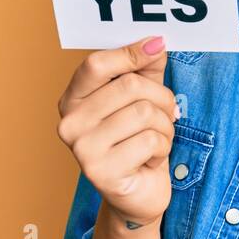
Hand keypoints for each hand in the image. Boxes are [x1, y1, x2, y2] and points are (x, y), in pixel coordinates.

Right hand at [56, 34, 178, 229]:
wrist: (137, 196)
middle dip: (162, 98)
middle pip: (129, 86)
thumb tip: (155, 42)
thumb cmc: (138, 141)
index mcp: (73, 100)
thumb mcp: (143, 99)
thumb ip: (145, 69)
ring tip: (157, 140)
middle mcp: (70, 123)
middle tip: (168, 113)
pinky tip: (150, 160)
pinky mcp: (101, 172)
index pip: (96, 64)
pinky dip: (162, 149)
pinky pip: (150, 141)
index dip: (131, 52)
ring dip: (165, 127)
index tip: (158, 45)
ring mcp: (82, 149)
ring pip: (145, 113)